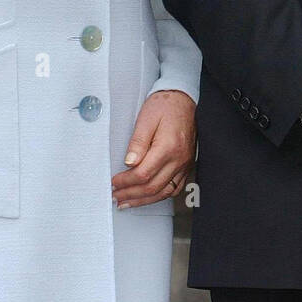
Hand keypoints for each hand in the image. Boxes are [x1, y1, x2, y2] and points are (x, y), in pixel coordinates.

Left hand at [111, 90, 195, 208]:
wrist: (184, 100)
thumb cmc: (165, 105)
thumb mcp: (146, 118)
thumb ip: (137, 142)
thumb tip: (129, 162)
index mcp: (168, 147)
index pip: (143, 173)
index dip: (126, 181)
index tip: (114, 182)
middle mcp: (179, 159)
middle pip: (153, 187)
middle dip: (131, 194)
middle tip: (116, 196)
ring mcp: (184, 164)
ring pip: (164, 192)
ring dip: (144, 200)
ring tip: (128, 202)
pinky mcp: (186, 165)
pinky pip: (174, 188)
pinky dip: (159, 196)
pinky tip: (148, 197)